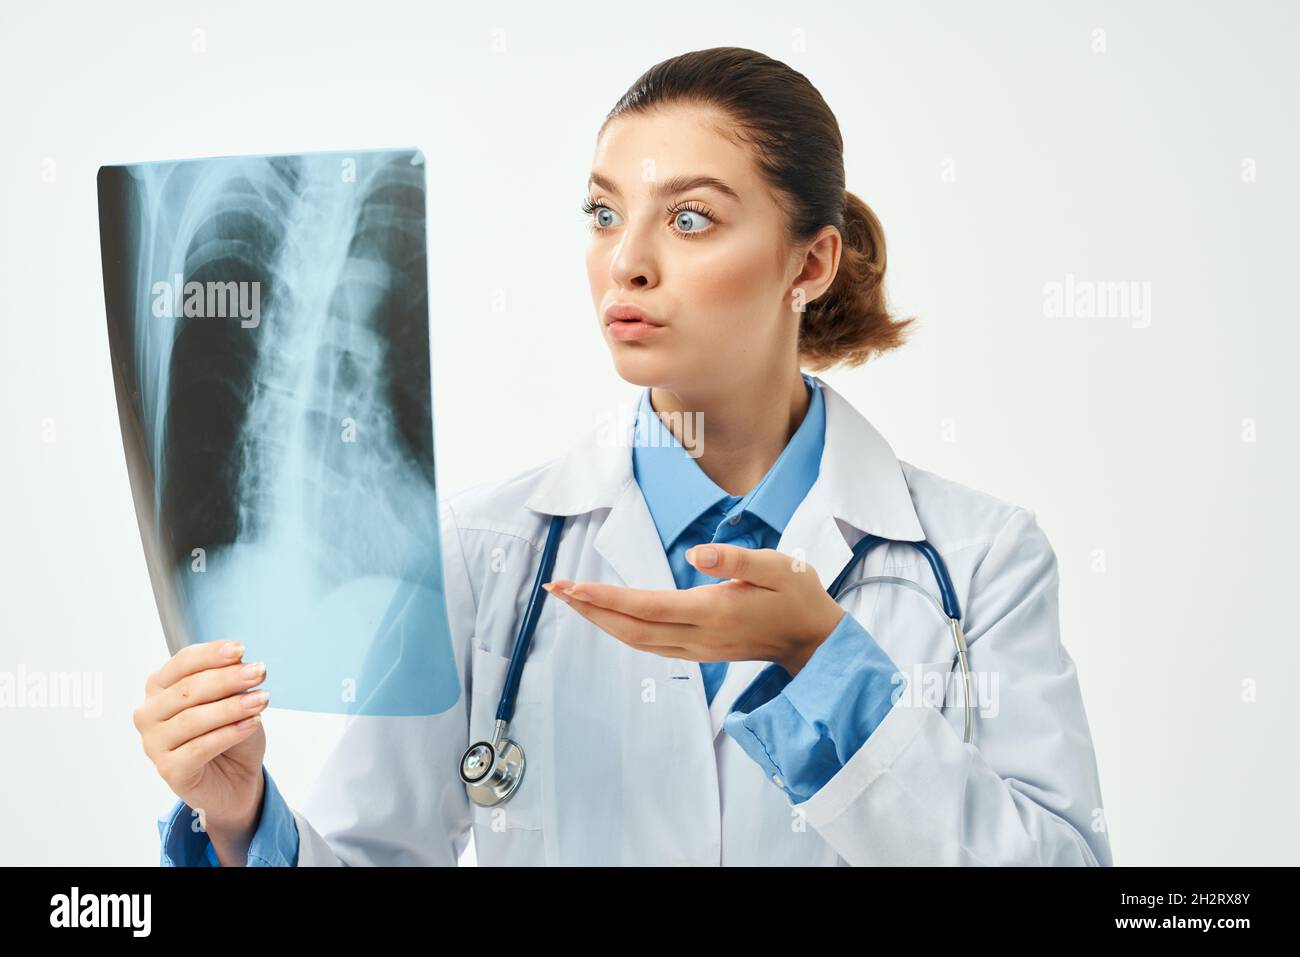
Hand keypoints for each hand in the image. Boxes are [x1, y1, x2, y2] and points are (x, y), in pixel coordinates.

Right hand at [133, 639, 270, 865]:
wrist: (236, 777)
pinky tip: (251, 724)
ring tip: (261, 700)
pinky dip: (229, 733)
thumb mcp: (233, 700)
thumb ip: (229, 683)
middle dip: (228, 679)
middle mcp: (149, 713)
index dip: (211, 654)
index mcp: (159, 687)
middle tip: (259, 672)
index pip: (182, 663)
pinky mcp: (168, 770)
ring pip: (193, 719)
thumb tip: (238, 664)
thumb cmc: (230, 732)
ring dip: (232, 707)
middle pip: (188, 690)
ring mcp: (154, 743)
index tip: (241, 650)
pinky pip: (199, 748)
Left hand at [543, 542, 845, 675]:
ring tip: (572, 600)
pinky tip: (609, 619)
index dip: (606, 597)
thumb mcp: (778, 566)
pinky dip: (622, 631)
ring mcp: (697, 649)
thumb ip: (737, 559)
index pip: (646, 606)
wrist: (815, 641)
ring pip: (637, 641)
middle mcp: (698, 636)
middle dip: (590, 609)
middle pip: (630, 628)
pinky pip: (650, 645)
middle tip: (556, 589)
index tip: (573, 586)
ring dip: (601, 621)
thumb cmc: (797, 596)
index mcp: (712, 611)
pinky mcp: (699, 652)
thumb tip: (697, 554)